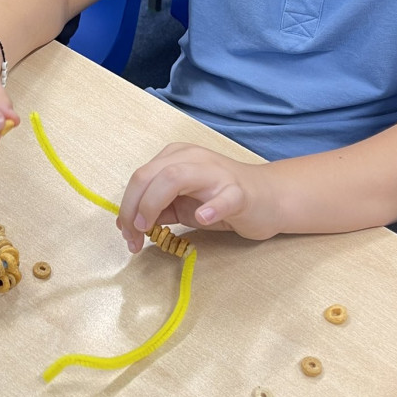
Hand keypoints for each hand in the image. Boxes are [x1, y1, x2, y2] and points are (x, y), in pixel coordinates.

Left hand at [117, 142, 282, 251]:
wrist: (270, 198)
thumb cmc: (222, 199)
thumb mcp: (183, 203)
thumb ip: (158, 208)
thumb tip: (129, 223)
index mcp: (175, 158)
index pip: (140, 178)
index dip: (126, 207)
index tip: (126, 234)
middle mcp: (192, 158)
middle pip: (150, 175)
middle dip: (133, 208)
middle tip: (132, 238)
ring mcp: (216, 173)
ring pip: (175, 177)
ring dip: (153, 204)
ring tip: (149, 229)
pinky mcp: (239, 192)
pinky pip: (224, 197)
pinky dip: (211, 207)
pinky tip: (202, 218)